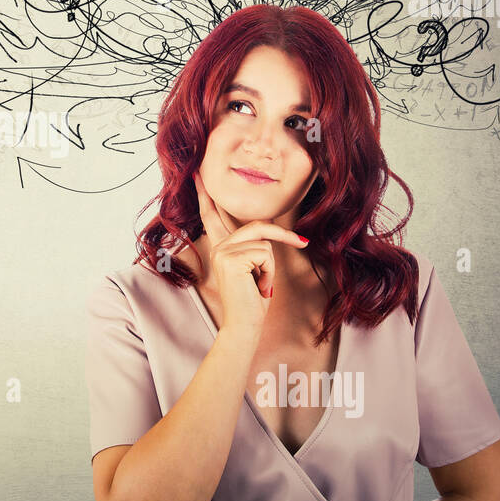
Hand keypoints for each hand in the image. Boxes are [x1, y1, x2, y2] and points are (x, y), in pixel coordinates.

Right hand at [193, 171, 308, 339]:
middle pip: (256, 226)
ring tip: (261, 285)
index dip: (204, 195)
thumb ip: (252, 246)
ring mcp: (222, 252)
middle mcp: (218, 247)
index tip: (198, 174)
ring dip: (271, 266)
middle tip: (301, 242)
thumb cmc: (251, 301)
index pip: (213, 217)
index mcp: (220, 248)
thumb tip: (268, 228)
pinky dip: (269, 272)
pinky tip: (258, 287)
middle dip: (282, 235)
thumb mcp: (254, 268)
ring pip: (264, 242)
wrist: (243, 326)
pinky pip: (264, 253)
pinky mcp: (231, 258)